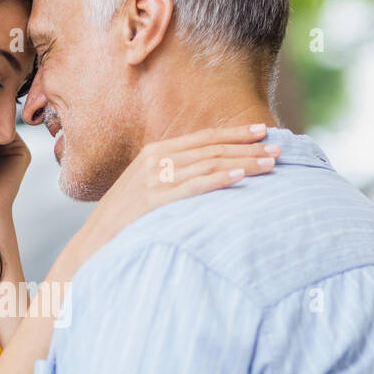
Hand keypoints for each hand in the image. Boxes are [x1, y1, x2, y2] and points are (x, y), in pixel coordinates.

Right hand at [71, 123, 278, 264]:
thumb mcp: (146, 186)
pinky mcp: (154, 201)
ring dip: (243, 163)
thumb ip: (172, 174)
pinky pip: (194, 187)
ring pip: (209, 165)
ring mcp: (154, 180)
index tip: (263, 131)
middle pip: (212, 149)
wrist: (94, 242)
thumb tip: (207, 171)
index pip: (204, 138)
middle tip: (279, 149)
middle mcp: (155, 160)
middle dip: (248, 148)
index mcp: (154, 152)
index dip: (235, 134)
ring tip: (271, 164)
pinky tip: (241, 178)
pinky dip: (219, 180)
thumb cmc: (124, 219)